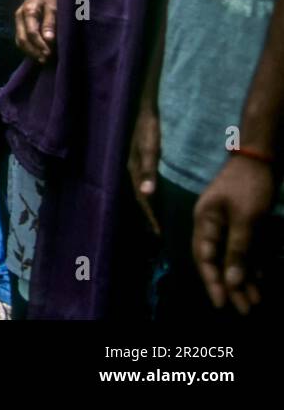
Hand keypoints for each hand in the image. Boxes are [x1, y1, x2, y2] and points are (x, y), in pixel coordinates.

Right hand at [14, 0, 57, 62]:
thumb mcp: (53, 7)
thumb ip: (50, 23)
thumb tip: (48, 40)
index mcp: (28, 12)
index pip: (32, 33)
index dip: (40, 45)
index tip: (49, 54)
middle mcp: (19, 16)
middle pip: (22, 39)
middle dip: (33, 51)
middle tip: (44, 60)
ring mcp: (17, 20)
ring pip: (19, 40)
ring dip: (29, 51)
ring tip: (41, 58)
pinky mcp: (19, 22)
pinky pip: (20, 38)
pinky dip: (27, 47)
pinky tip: (36, 51)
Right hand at [127, 103, 161, 234]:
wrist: (145, 104)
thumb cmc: (148, 124)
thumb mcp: (149, 145)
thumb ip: (148, 169)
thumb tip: (147, 194)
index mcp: (133, 169)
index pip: (142, 199)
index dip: (149, 216)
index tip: (158, 234)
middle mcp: (132, 169)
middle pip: (140, 197)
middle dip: (148, 215)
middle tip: (158, 234)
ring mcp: (135, 164)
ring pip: (141, 191)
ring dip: (149, 206)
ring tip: (158, 221)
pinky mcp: (141, 159)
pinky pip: (144, 182)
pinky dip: (150, 194)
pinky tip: (157, 198)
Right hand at [193, 155, 275, 312]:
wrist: (261, 157)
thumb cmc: (249, 186)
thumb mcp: (245, 219)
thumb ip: (238, 249)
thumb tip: (232, 280)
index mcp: (205, 221)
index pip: (205, 257)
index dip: (212, 281)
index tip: (222, 303)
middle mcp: (213, 225)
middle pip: (219, 261)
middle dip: (232, 286)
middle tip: (244, 309)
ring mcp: (228, 223)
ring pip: (234, 257)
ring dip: (245, 278)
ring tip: (255, 301)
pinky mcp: (243, 222)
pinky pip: (245, 249)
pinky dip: (253, 264)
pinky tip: (260, 280)